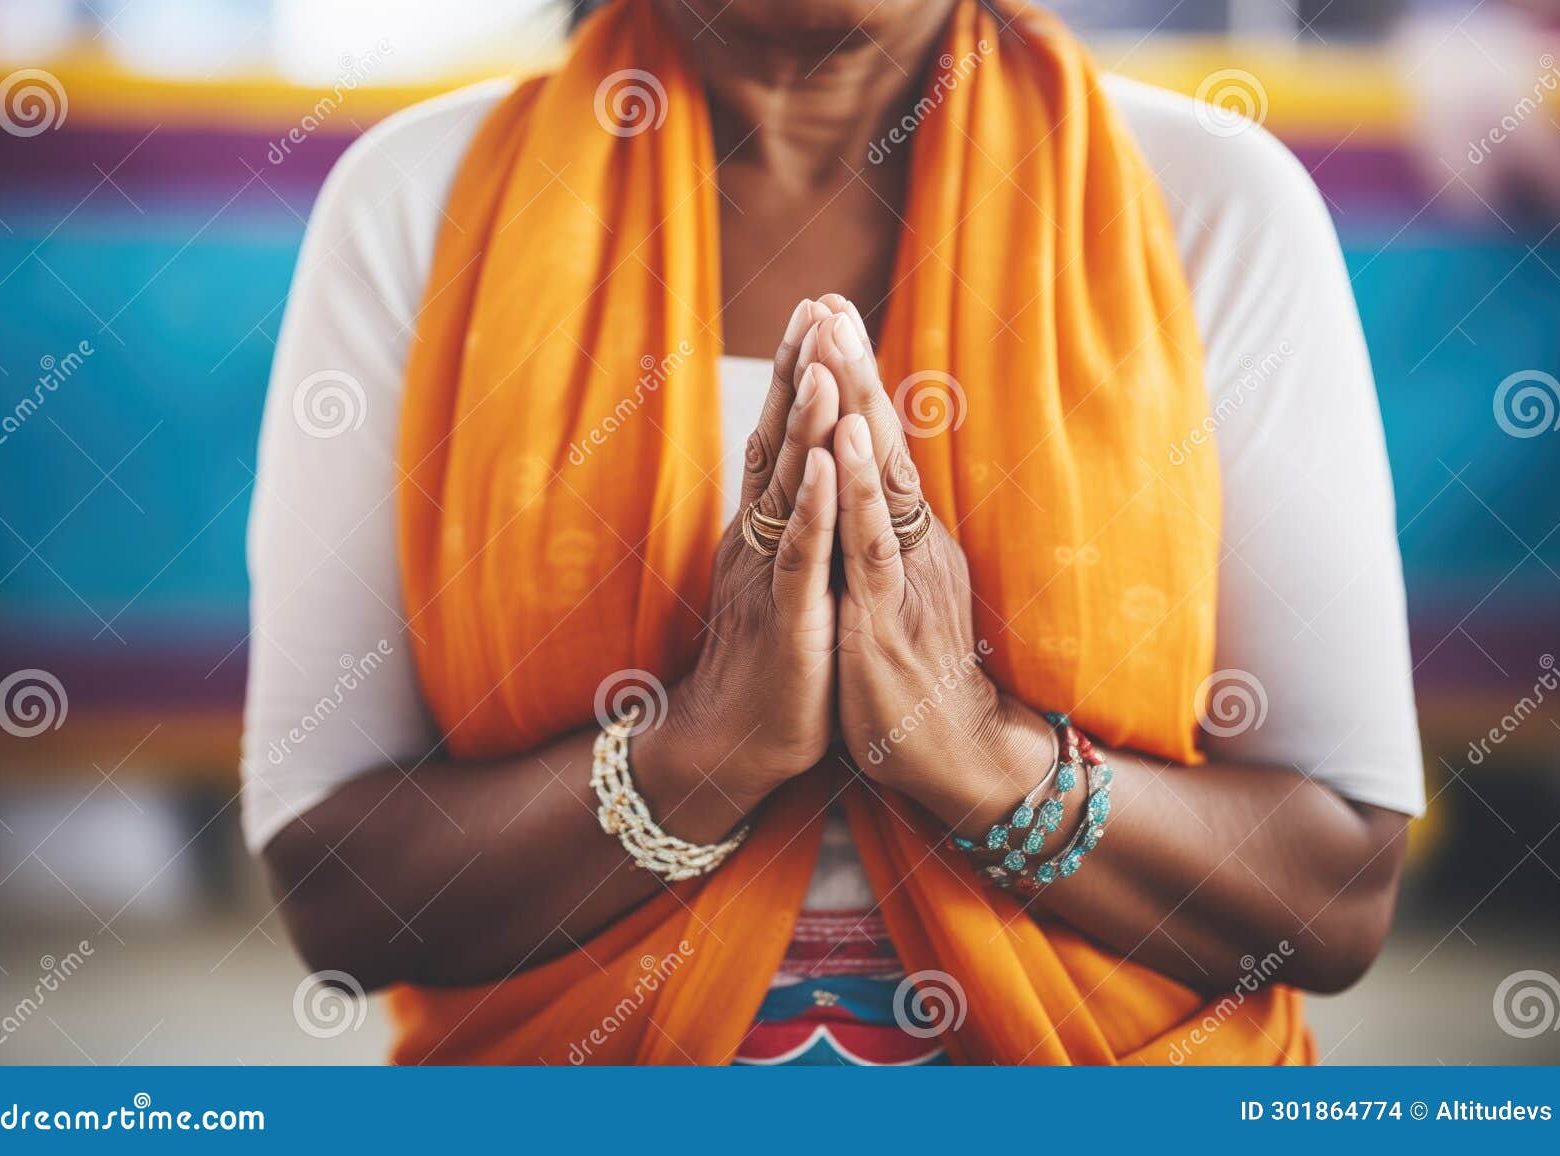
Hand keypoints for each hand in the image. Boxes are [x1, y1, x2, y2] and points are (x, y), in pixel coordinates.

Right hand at [633, 299, 839, 840]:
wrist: (730, 743)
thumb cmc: (770, 662)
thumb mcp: (787, 582)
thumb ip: (798, 528)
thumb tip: (815, 474)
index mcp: (767, 528)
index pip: (783, 436)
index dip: (799, 375)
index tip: (817, 312)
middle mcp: (762, 539)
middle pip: (781, 441)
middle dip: (801, 372)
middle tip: (816, 305)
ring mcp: (772, 575)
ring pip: (791, 487)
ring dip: (806, 423)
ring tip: (822, 361)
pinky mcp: (789, 618)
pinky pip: (802, 555)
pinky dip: (817, 508)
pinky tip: (828, 465)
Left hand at [810, 304, 1058, 838]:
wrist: (958, 753)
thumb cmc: (917, 674)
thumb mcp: (893, 596)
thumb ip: (878, 545)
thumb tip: (858, 493)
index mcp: (906, 536)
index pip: (877, 445)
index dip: (855, 384)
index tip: (831, 318)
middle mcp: (911, 542)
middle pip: (881, 441)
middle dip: (854, 369)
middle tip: (830, 300)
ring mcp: (901, 575)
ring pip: (878, 478)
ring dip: (854, 406)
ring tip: (836, 342)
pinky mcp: (886, 618)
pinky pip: (870, 546)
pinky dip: (856, 491)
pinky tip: (842, 444)